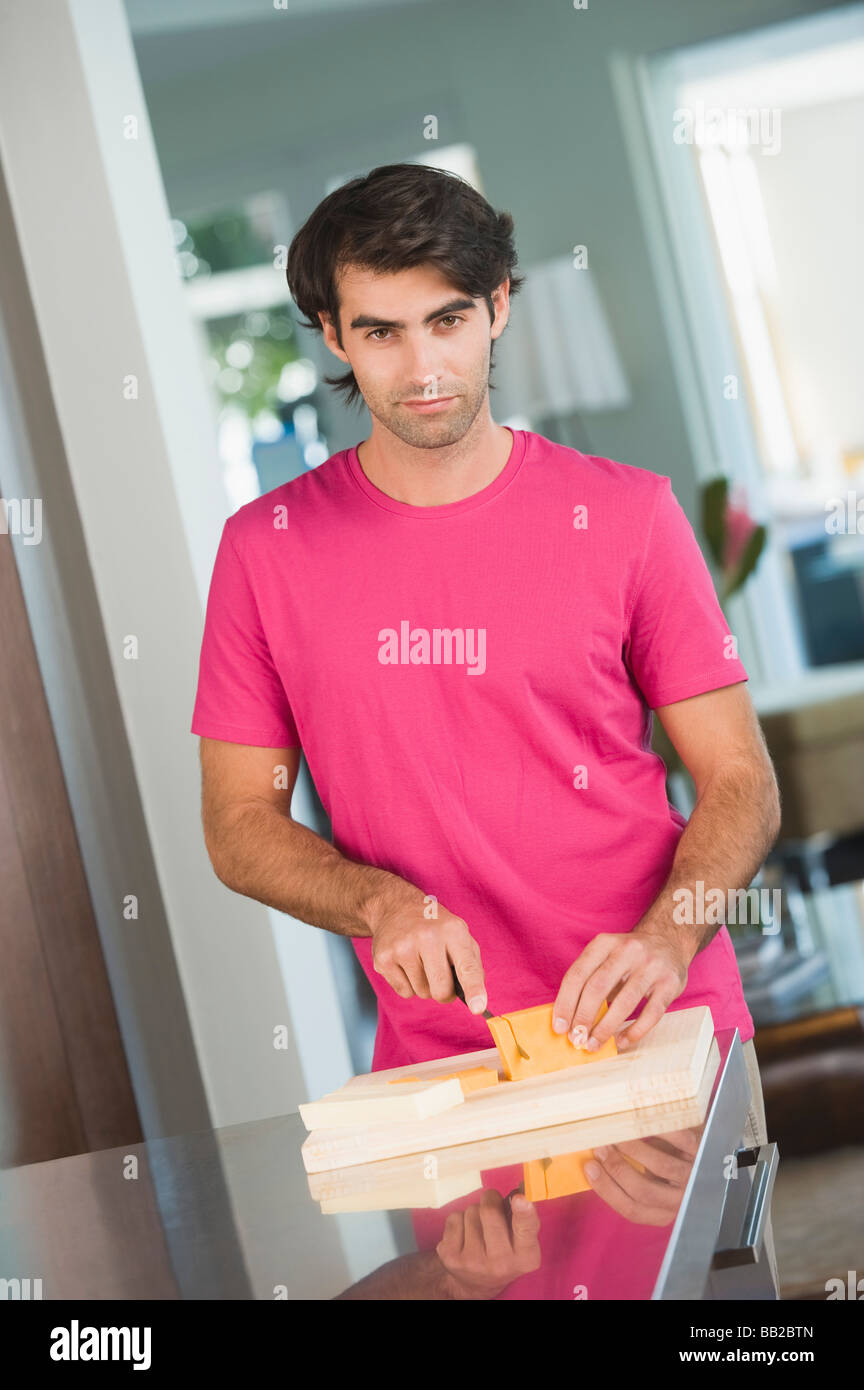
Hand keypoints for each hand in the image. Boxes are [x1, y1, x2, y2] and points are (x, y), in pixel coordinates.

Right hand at [368, 882, 486, 1010]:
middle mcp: (427, 937)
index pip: (466, 966)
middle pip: (441, 990)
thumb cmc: (435, 926)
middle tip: (442, 977)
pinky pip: (404, 993)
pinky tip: (405, 963)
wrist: (396, 907)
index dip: (474, 989)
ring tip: (420, 961)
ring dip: (425, 985)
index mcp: (453, 930)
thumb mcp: (459, 934)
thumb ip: (471, 966)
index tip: (478, 1008)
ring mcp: (402, 948)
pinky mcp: (383, 959)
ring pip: (422, 993)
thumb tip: (475, 1000)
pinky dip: (408, 984)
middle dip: (444, 992)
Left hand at [437, 1190, 540, 1298]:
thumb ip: (525, 1219)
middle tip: (492, 1203)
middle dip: (491, 1199)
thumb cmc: (504, 1253)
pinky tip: (465, 1235)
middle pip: (490, 1211)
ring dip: (475, 1212)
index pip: (526, 1230)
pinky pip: (454, 1217)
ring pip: (471, 1211)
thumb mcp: (523, 1242)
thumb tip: (519, 1194)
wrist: (475, 1283)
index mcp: (525, 1257)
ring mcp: (472, 1262)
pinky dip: (460, 1220)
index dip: (523, 1212)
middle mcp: (500, 1263)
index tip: (519, 1199)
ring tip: (479, 1228)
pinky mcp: (450, 1258)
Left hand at [552, 929, 690, 1051]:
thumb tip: (570, 1019)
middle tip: (576, 1039)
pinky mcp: (670, 983)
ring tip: (593, 1044)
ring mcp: (651, 966)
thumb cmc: (629, 956)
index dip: (565, 1003)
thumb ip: (590, 980)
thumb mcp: (607, 956)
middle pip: (597, 988)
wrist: (670, 939)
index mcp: (605, 943)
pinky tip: (621, 1041)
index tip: (559, 1027)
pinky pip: (651, 1013)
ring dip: (605, 1029)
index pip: (578, 974)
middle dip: (583, 1018)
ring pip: (624, 1003)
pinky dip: (634, 1031)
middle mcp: (627, 951)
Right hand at [583, 1129, 699, 1224]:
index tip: (588, 1167)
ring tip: (616, 1134)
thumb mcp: (649, 1181)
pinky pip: (679, 1139)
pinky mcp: (702, 1150)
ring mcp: (693, 1175)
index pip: (631, 1210)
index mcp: (661, 1212)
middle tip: (600, 1147)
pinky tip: (640, 1120)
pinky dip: (658, 1129)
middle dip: (616, 1169)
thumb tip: (591, 1161)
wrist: (703, 1147)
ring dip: (633, 1149)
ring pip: (662, 1166)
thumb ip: (626, 1178)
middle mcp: (679, 1199)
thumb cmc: (666, 1163)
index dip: (607, 1189)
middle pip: (644, 1191)